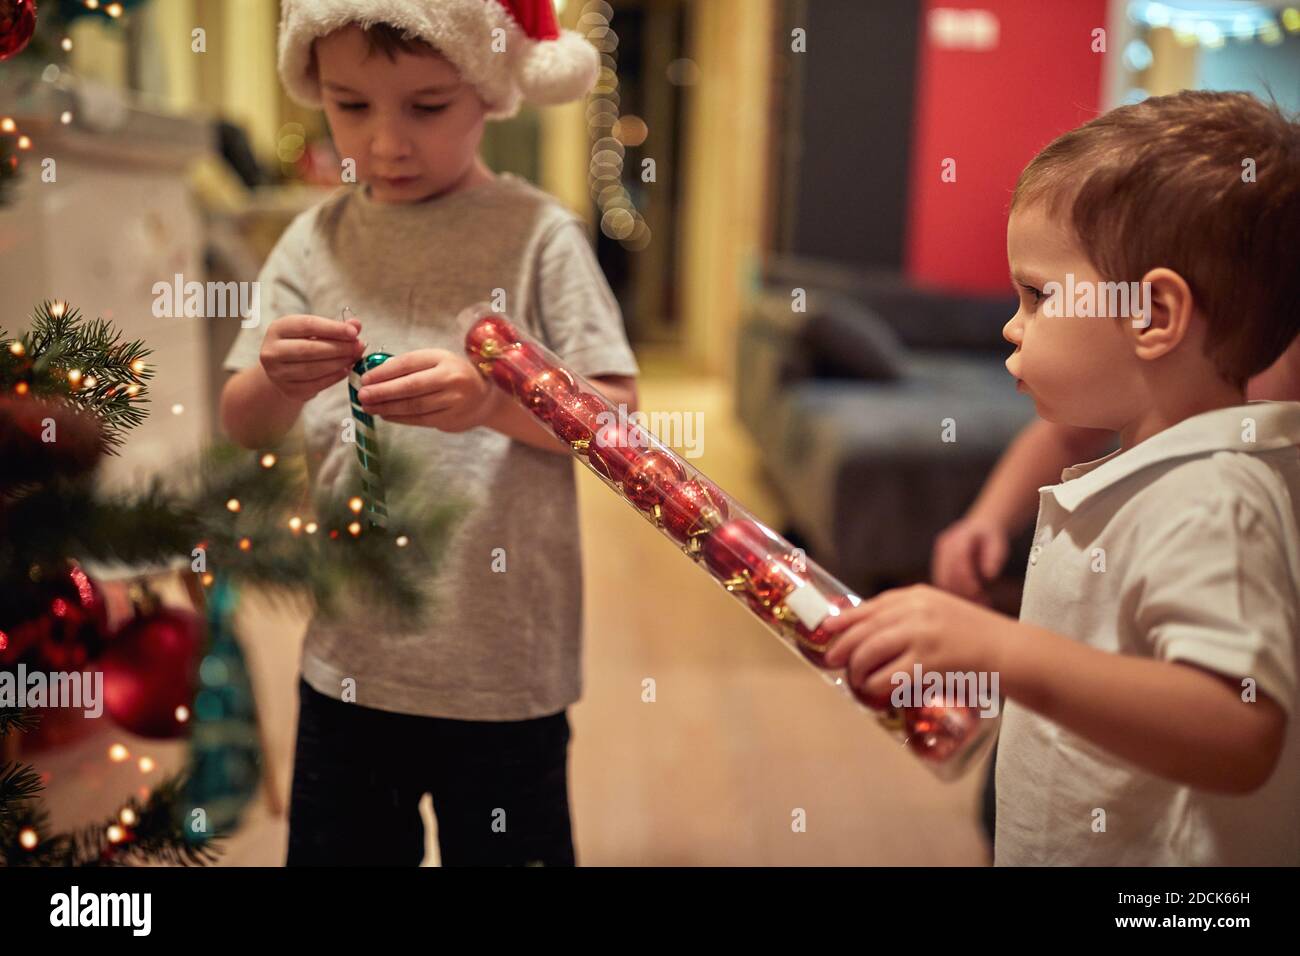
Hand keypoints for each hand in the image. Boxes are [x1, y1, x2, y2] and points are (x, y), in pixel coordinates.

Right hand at [260, 314, 364, 400]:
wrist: (286, 367)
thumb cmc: (303, 343)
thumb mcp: (315, 330)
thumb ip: (335, 327)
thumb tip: (356, 324)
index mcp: (278, 329)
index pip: (307, 325)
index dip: (333, 329)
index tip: (354, 332)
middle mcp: (272, 351)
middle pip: (309, 349)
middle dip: (338, 348)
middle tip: (358, 346)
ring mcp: (277, 373)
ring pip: (312, 369)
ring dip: (338, 363)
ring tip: (354, 358)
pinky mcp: (288, 390)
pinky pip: (315, 385)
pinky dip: (333, 378)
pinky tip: (345, 370)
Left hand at [356, 349, 500, 431]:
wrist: (484, 397)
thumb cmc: (452, 375)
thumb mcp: (436, 362)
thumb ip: (411, 366)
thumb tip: (375, 375)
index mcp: (442, 358)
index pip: (408, 363)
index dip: (384, 372)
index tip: (366, 378)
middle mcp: (450, 378)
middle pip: (411, 386)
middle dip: (383, 391)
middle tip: (362, 395)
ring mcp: (453, 400)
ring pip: (414, 405)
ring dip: (388, 407)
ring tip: (369, 407)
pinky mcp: (451, 418)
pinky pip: (420, 419)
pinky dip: (400, 418)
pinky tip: (386, 415)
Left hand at [822, 584, 1010, 704]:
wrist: (1011, 650)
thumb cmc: (977, 637)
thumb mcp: (941, 612)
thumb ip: (910, 617)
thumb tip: (872, 635)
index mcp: (917, 596)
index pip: (870, 606)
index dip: (844, 620)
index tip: (827, 629)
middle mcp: (915, 610)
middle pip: (864, 629)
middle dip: (843, 647)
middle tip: (833, 662)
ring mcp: (920, 635)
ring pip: (869, 653)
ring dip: (857, 671)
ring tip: (857, 681)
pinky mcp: (928, 661)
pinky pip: (888, 677)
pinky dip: (875, 686)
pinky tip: (875, 692)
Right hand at [930, 514, 1009, 599]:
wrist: (980, 527)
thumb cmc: (991, 537)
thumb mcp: (998, 543)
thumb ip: (995, 557)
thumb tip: (989, 575)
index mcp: (960, 537)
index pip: (959, 560)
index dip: (968, 579)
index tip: (981, 594)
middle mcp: (945, 545)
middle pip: (947, 574)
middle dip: (962, 592)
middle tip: (981, 603)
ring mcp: (939, 555)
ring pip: (942, 581)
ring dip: (958, 596)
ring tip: (979, 603)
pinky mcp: (938, 565)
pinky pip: (942, 583)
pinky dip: (954, 594)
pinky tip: (971, 600)